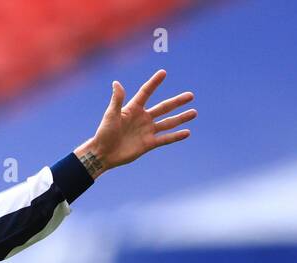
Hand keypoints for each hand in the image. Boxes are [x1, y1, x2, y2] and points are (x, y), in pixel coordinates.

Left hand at [76, 70, 195, 175]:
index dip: (154, 83)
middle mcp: (143, 118)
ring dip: (181, 118)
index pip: (146, 92)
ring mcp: (147, 131)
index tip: (163, 72)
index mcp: (133, 109)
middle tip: (190, 95)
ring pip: (167, 123)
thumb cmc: (104, 133)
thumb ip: (117, 100)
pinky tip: (187, 132)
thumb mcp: (111, 115)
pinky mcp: (148, 144)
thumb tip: (116, 83)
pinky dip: (176, 136)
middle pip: (163, 107)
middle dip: (177, 102)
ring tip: (194, 112)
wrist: (102, 154)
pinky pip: (165, 139)